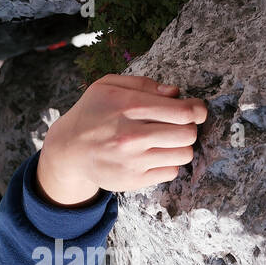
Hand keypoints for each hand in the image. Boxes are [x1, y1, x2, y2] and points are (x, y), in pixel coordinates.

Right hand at [37, 74, 207, 206]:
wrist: (67, 150)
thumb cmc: (92, 113)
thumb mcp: (108, 86)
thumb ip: (143, 84)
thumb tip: (175, 93)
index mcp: (128, 107)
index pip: (184, 112)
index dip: (197, 110)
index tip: (196, 111)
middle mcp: (131, 136)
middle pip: (188, 134)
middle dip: (189, 128)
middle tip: (177, 127)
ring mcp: (132, 161)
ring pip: (184, 155)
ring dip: (180, 147)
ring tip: (167, 142)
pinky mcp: (132, 180)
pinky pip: (171, 172)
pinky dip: (168, 163)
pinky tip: (154, 156)